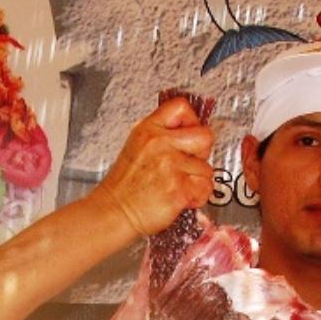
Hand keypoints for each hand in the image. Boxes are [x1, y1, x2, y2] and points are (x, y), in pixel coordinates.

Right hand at [88, 98, 214, 238]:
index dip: (192, 121)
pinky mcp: (179, 189)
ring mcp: (170, 166)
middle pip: (205, 135)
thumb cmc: (124, 186)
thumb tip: (187, 129)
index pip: (181, 106)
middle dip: (202, 152)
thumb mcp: (136, 146)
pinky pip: (205, 188)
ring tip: (177, 185)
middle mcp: (160, 144)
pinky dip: (197, 197)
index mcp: (148, 130)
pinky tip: (181, 197)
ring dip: (197, 180)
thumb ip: (161, 135)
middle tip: (188, 163)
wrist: (113, 212)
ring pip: (206, 168)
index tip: (189, 133)